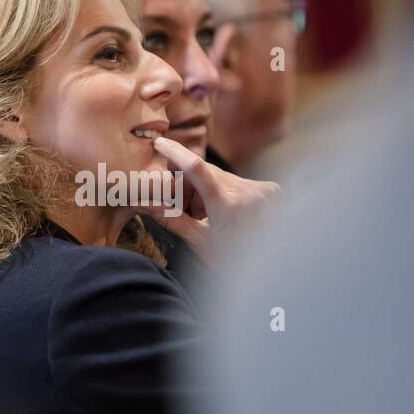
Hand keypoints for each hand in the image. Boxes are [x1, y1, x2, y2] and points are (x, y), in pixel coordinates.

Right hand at [149, 136, 279, 265]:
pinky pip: (238, 181)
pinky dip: (227, 192)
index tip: (160, 142)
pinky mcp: (271, 189)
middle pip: (207, 173)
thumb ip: (170, 218)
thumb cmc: (232, 262)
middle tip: (186, 206)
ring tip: (211, 215)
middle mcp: (247, 192)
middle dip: (191, 184)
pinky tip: (228, 212)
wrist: (270, 270)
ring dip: (209, 189)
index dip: (176, 152)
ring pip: (222, 176)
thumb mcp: (199, 242)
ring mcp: (262, 190)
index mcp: (227, 205)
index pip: (196, 167)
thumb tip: (143, 202)